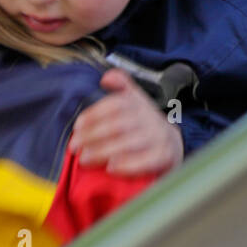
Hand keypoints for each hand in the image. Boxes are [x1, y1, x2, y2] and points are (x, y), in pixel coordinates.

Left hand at [69, 69, 183, 174]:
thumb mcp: (134, 100)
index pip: (115, 105)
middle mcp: (150, 117)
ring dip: (103, 151)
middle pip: (118, 125)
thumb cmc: (142, 124)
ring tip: (84, 159)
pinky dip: (128, 165)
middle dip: (93, 136)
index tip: (77, 127)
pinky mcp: (165, 156)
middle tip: (74, 147)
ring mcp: (159, 137)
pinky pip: (147, 161)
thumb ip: (120, 85)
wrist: (171, 144)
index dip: (94, 114)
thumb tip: (106, 77)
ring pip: (129, 143)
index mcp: (138, 103)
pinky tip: (111, 168)